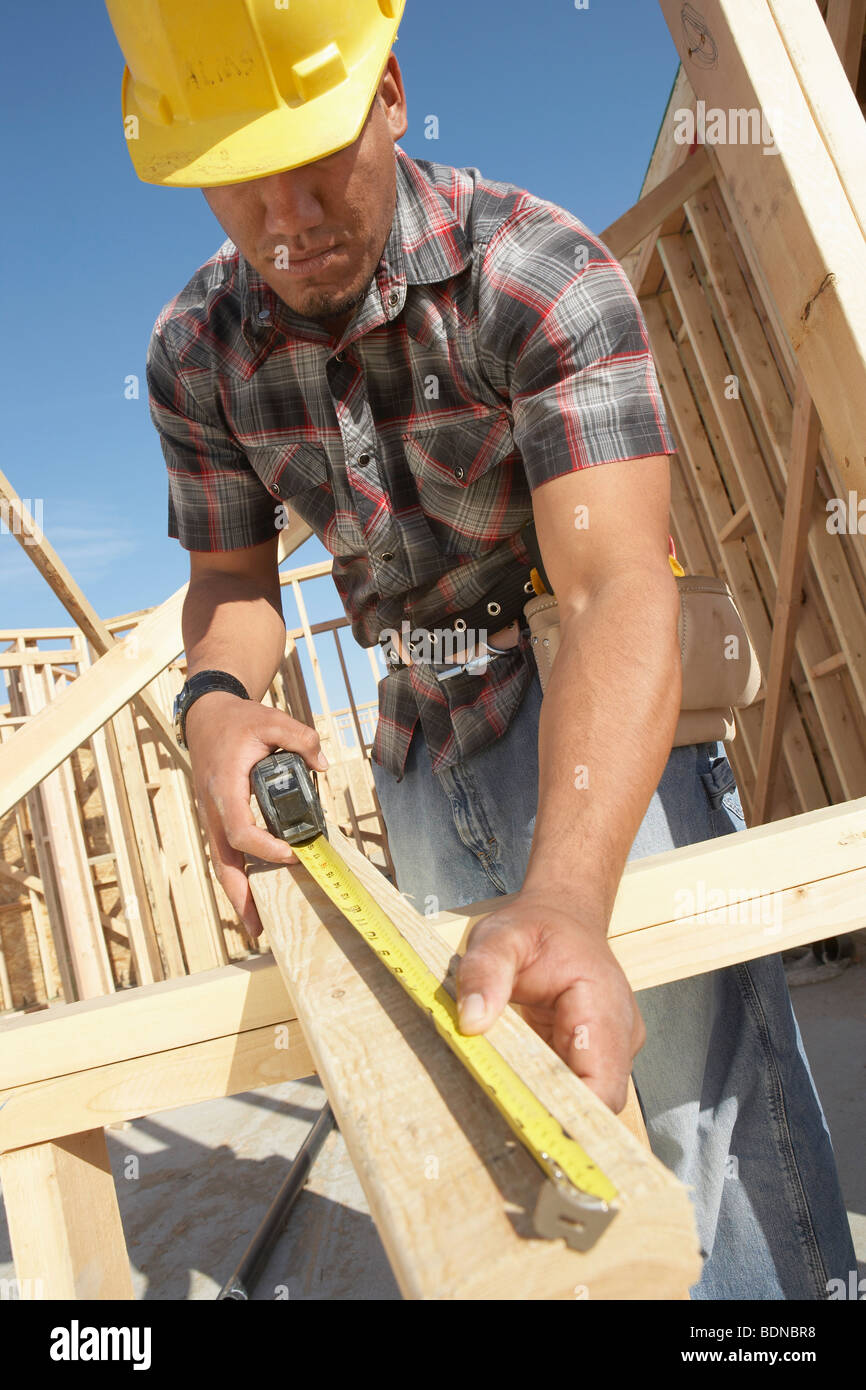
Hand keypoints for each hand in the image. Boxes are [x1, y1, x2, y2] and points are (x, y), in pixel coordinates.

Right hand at [185, 691, 327, 941]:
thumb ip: (301, 739)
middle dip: (239, 896)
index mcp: (225, 788)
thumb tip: (324, 766)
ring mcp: (212, 818)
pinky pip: (225, 854)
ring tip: (256, 925)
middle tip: (258, 927)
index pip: (241, 830)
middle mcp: (214, 810)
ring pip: (221, 864)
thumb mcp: (272, 719)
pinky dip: (238, 876)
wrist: (207, 717)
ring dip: (236, 895)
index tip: (291, 853)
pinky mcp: (217, 820)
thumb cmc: (239, 721)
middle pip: (223, 862)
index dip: (264, 847)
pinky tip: (254, 893)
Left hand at [455, 890, 644, 1112]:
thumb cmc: (535, 927)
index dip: (571, 1116)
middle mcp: (618, 1034)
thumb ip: (485, 972)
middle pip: (596, 1102)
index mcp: (604, 1005)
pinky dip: (546, 1098)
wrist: (561, 916)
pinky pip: (575, 1090)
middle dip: (555, 1120)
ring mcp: (610, 1048)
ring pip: (587, 1102)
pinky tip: (513, 1097)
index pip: (603, 1084)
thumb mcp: (500, 937)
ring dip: (549, 1111)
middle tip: (502, 1127)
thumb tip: (472, 1021)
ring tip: (503, 1114)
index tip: (526, 1125)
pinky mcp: (593, 1057)